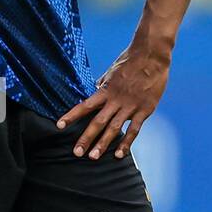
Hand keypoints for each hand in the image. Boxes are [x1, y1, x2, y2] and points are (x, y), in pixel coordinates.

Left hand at [56, 43, 169, 158]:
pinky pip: (134, 130)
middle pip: (98, 122)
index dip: (71, 116)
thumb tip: (94, 90)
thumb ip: (103, 84)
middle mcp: (116, 100)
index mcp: (105, 90)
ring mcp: (130, 106)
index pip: (85, 105)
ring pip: (114, 128)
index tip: (59, 125)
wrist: (152, 55)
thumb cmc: (131, 61)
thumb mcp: (111, 71)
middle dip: (86, 138)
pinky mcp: (144, 110)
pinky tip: (119, 155)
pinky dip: (126, 143)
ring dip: (103, 144)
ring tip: (93, 157)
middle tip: (76, 152)